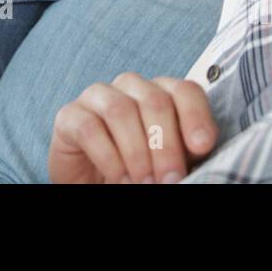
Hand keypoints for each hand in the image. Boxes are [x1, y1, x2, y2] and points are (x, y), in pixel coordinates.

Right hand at [48, 72, 218, 183]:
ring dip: (136, 152)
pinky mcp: (69, 115)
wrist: (95, 183)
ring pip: (121, 110)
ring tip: (144, 183)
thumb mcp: (169, 162)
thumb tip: (201, 152)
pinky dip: (108, 157)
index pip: (184, 90)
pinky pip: (89, 127)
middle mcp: (130, 87)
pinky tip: (119, 179)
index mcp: (161, 93)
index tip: (202, 147)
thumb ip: (185, 153)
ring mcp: (97, 97)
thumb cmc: (139, 171)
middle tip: (170, 180)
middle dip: (166, 145)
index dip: (195, 116)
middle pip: (154, 100)